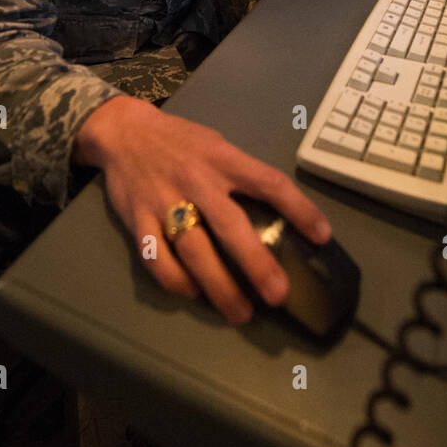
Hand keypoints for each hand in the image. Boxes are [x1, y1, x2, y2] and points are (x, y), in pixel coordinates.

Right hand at [72, 95, 331, 324]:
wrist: (123, 132)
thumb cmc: (181, 142)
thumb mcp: (217, 147)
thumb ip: (242, 176)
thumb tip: (279, 216)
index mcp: (223, 159)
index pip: (269, 182)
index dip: (299, 209)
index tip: (322, 237)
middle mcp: (196, 180)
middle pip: (231, 227)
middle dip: (257, 263)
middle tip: (279, 294)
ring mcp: (164, 202)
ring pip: (194, 252)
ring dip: (219, 287)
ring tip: (241, 313)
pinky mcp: (137, 220)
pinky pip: (158, 259)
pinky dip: (177, 282)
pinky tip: (194, 293)